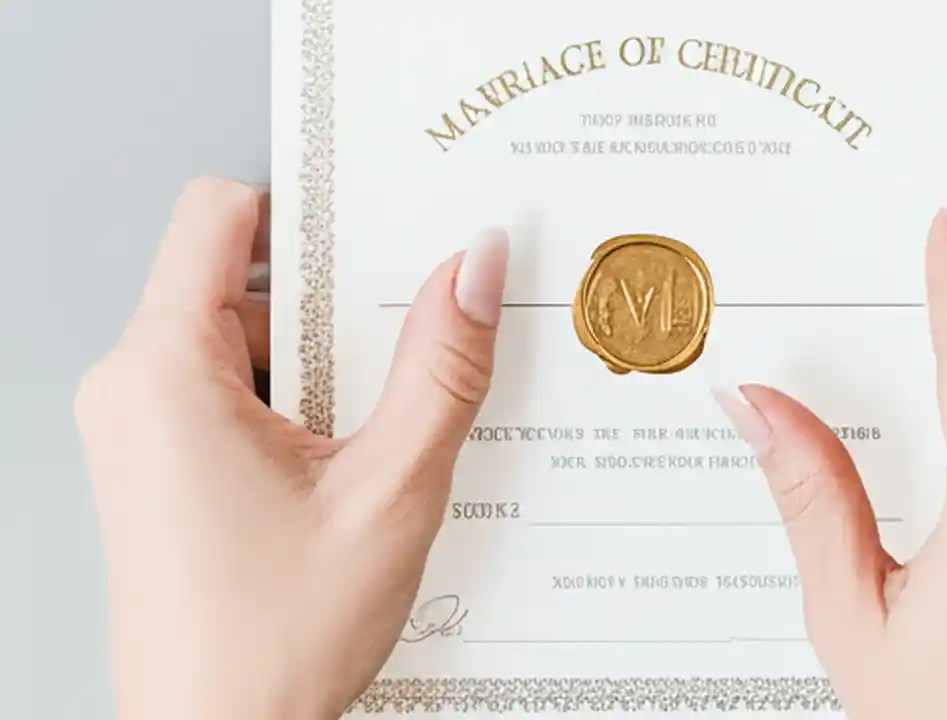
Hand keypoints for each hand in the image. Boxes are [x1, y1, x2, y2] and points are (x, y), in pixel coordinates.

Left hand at [74, 179, 509, 718]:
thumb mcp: (390, 491)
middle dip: (335, 307)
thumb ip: (441, 369)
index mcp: (164, 374)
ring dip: (324, 367)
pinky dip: (298, 406)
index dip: (305, 206)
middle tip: (404, 355)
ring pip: (242, 342)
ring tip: (378, 435)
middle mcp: (133, 390)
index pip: (217, 216)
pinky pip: (229, 393)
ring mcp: (140, 430)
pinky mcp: (159, 466)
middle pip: (240, 282)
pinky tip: (348, 466)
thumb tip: (472, 267)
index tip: (376, 224)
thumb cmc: (273, 642)